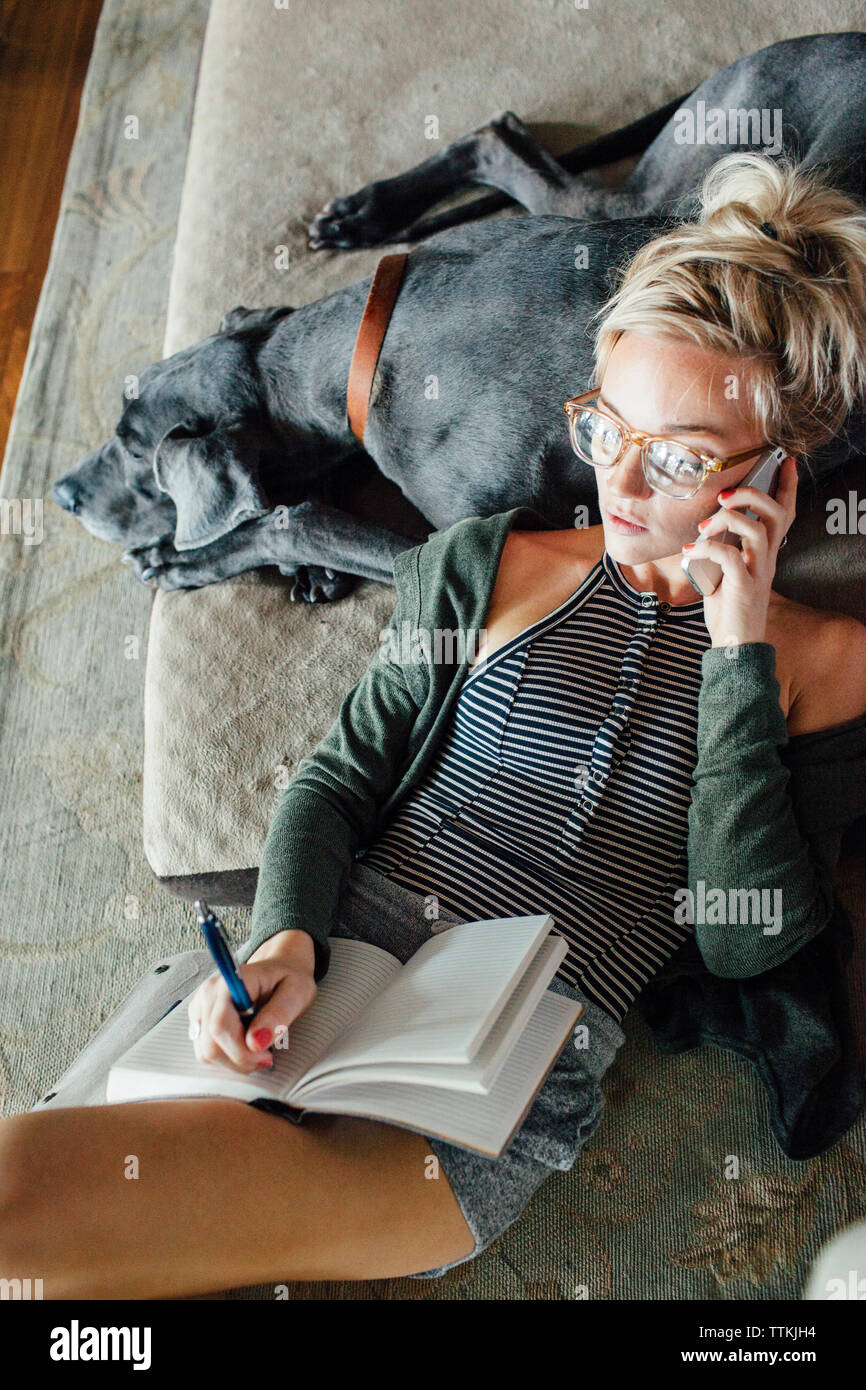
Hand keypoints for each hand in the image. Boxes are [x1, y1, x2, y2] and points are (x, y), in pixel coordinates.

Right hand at [186, 932, 316, 1073]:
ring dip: (234, 1062)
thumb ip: (277, 1015)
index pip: (220, 1026)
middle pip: (210, 1045)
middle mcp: (208, 994)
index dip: (241, 1050)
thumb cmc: (289, 981)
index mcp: (229, 982)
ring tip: (259, 1051)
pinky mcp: (199, 1022)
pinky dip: (227, 1059)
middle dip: (241, 1059)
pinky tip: (246, 1048)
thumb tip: (255, 1043)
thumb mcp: (296, 994)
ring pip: (205, 1054)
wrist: (280, 973)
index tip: (267, 1055)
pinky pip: (205, 1053)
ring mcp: (200, 1008)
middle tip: (267, 1056)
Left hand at [682, 455, 797, 649]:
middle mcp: (766, 559)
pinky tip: (689, 552)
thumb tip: (705, 525)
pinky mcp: (744, 588)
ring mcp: (758, 573)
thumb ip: (723, 547)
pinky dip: (707, 549)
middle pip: (776, 513)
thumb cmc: (728, 607)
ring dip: (728, 520)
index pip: (784, 513)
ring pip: (757, 531)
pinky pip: (730, 558)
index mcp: (764, 552)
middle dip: (752, 495)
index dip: (788, 486)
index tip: (786, 461)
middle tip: (724, 496)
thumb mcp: (724, 570)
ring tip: (703, 528)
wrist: (733, 645)